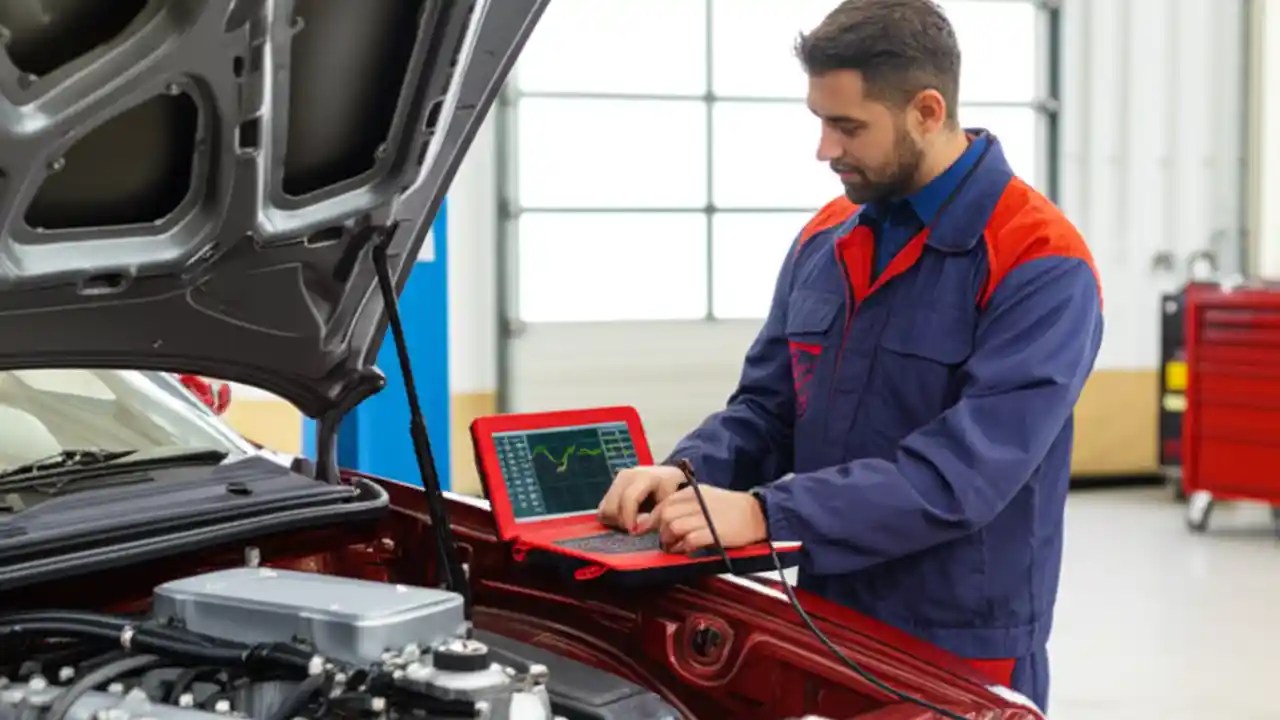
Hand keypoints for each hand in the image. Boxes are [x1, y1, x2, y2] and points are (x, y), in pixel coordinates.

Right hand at [597, 465, 685, 531]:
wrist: (671, 477)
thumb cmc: (673, 492)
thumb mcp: (670, 504)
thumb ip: (655, 517)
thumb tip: (637, 530)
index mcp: (645, 477)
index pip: (629, 498)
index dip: (629, 518)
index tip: (633, 532)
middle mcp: (628, 475)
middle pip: (611, 504)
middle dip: (620, 521)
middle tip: (633, 529)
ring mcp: (618, 479)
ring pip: (604, 506)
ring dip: (614, 519)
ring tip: (630, 524)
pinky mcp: (612, 485)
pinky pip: (604, 506)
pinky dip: (612, 516)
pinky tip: (625, 519)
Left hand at [641, 486, 766, 554]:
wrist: (758, 514)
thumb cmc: (731, 510)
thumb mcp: (705, 499)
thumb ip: (684, 507)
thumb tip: (660, 519)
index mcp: (693, 493)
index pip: (664, 503)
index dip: (652, 519)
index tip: (647, 529)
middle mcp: (697, 502)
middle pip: (665, 514)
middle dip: (659, 530)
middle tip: (663, 541)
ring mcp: (705, 516)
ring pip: (673, 526)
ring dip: (669, 540)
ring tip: (673, 547)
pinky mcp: (714, 532)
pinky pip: (689, 539)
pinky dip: (683, 547)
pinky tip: (685, 550)